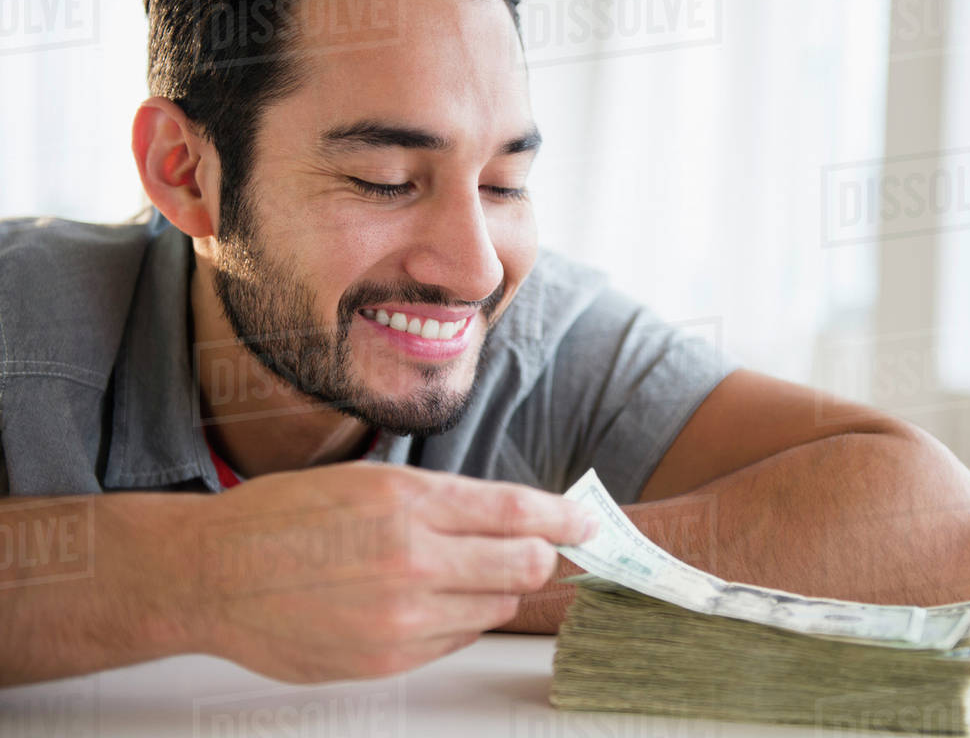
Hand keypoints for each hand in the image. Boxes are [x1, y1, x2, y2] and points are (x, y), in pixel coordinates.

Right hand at [181, 462, 595, 682]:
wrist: (212, 575)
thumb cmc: (282, 519)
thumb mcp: (365, 482)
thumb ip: (440, 502)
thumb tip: (507, 517)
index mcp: (409, 500)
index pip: (519, 512)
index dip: (563, 517)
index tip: (585, 521)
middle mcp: (414, 558)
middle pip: (523, 564)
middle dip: (540, 556)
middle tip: (539, 550)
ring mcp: (404, 615)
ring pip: (495, 604)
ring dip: (493, 587)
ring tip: (453, 571)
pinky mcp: (390, 658)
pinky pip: (457, 636)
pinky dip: (458, 617)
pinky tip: (423, 600)